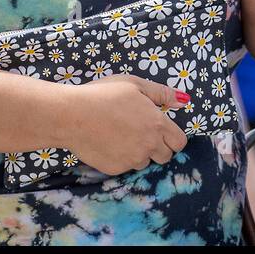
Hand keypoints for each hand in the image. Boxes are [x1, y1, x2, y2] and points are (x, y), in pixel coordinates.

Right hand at [61, 75, 189, 175]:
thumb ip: (161, 93)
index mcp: (156, 124)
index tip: (161, 130)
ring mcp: (132, 160)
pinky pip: (126, 166)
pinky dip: (121, 157)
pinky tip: (108, 141)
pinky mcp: (116, 169)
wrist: (72, 115)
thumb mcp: (133, 84)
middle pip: (165, 156)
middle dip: (157, 146)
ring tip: (120, 134)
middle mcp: (148, 145)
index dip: (172, 137)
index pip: (180, 142)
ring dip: (139, 152)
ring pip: (144, 162)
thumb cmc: (102, 94)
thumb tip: (182, 100)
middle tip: (139, 132)